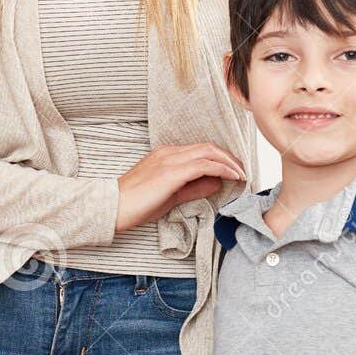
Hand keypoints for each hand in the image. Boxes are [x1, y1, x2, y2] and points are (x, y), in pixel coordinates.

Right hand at [116, 143, 245, 233]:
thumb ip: (193, 188)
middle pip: (208, 147)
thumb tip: (216, 182)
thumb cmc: (137, 204)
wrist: (113, 207)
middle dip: (229, 158)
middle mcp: (169, 152)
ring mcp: (170, 160)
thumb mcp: (170, 196)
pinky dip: (222, 169)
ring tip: (242, 174)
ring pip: (209, 152)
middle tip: (242, 170)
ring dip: (229, 162)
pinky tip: (232, 177)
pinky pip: (205, 165)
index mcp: (166, 154)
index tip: (233, 169)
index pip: (200, 150)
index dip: (220, 158)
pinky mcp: (172, 172)